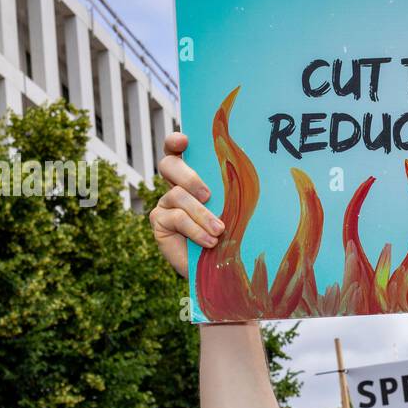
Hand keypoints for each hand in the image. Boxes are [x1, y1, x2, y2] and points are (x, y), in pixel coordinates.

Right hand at [149, 132, 223, 277]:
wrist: (219, 265)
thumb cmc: (231, 232)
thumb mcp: (234, 209)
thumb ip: (232, 191)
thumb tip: (248, 174)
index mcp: (193, 174)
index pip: (177, 150)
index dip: (175, 142)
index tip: (183, 141)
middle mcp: (175, 184)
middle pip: (169, 165)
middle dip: (189, 177)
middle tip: (208, 195)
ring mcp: (165, 202)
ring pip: (177, 195)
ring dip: (201, 214)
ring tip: (219, 230)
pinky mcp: (159, 221)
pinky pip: (175, 218)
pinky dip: (195, 230)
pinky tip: (210, 241)